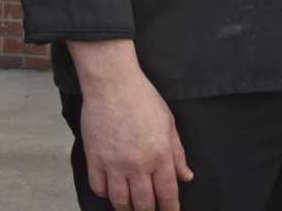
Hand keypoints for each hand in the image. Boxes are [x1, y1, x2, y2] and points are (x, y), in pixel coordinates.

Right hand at [78, 62, 193, 209]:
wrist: (112, 82)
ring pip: (120, 201)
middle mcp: (138, 164)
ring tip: (130, 207)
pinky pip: (98, 187)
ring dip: (127, 208)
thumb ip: (178, 153)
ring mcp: (114, 163)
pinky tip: (110, 189)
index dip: (170, 208)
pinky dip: (104, 193)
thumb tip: (186, 176)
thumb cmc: (143, 98)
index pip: (168, 193)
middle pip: (144, 203)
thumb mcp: (168, 123)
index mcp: (160, 154)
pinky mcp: (94, 158)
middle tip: (149, 210)